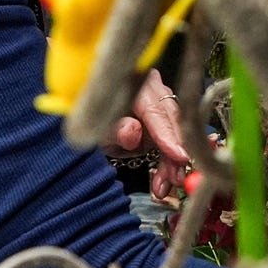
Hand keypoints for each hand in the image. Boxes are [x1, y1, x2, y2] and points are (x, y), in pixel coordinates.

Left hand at [103, 68, 193, 199]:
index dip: (167, 135)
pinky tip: (164, 178)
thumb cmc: (92, 121)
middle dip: (173, 154)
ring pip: (174, 130)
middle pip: (169, 121)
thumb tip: (133, 131)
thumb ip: (114, 131)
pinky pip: (171, 135)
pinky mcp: (163, 112)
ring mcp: (159, 97)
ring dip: (171, 161)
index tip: (179, 156)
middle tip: (172, 180)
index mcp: (132, 82)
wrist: (88, 120)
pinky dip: (168, 158)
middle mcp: (150, 85)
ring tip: (163, 185)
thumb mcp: (97, 130)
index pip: (154, 111)